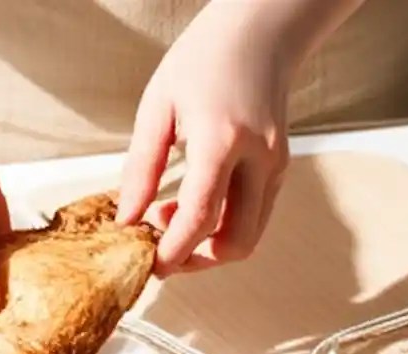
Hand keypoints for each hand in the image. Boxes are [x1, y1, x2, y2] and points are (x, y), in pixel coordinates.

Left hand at [115, 7, 291, 276]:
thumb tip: (127, 216)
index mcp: (223, 139)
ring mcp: (276, 167)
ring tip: (168, 219)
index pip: (201, 217)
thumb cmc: (205, 59)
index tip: (149, 265)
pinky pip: (254, 217)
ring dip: (208, 245)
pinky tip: (191, 205)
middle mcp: (259, 159)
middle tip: (159, 251)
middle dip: (196, 260)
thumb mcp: (158, 106)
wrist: (260, 34)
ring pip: (249, 237)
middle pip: (236, 242)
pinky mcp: (280, 171)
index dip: (174, 251)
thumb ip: (141, 166)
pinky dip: (223, 226)